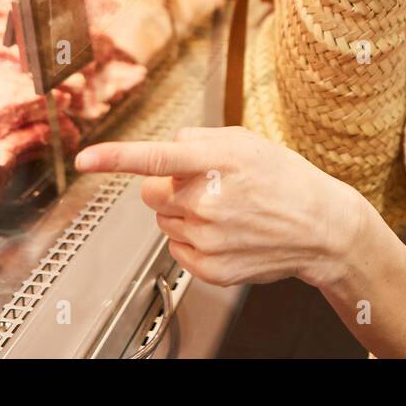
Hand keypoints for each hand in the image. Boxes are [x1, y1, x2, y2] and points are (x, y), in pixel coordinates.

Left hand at [75, 126, 369, 289]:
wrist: (321, 228)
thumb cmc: (285, 180)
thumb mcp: (246, 141)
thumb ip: (200, 138)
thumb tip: (172, 144)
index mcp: (215, 162)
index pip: (155, 158)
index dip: (114, 158)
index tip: (85, 159)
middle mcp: (207, 201)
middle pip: (151, 193)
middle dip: (168, 188)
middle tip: (204, 187)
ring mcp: (207, 238)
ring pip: (163, 221)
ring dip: (183, 215)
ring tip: (225, 211)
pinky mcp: (209, 267)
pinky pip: (176, 249)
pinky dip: (193, 241)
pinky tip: (226, 234)